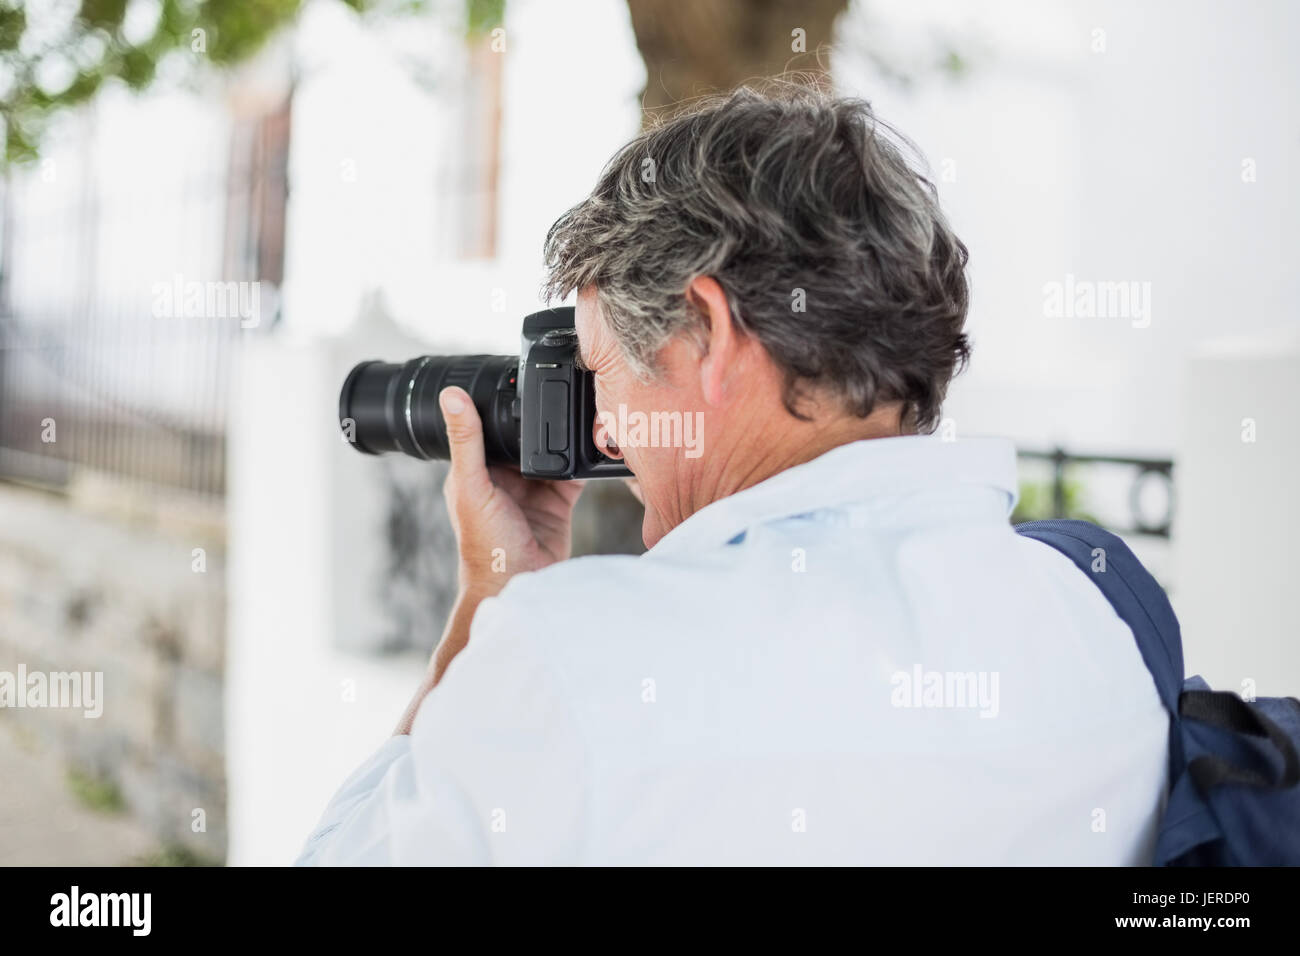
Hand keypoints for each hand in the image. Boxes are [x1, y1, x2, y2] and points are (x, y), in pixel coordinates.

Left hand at [438, 385, 586, 595]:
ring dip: (565, 438)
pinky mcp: (559, 502)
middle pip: (525, 437)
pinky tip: (592, 445)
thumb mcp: (473, 487)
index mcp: (476, 470)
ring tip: (580, 415)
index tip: (517, 378)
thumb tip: (451, 396)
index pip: (488, 427)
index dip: (502, 406)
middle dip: (541, 420)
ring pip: (551, 452)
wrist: (519, 585)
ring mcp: (533, 489)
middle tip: (561, 390)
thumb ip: (467, 442)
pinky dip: (583, 461)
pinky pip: (573, 474)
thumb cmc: (485, 547)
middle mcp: (504, 477)